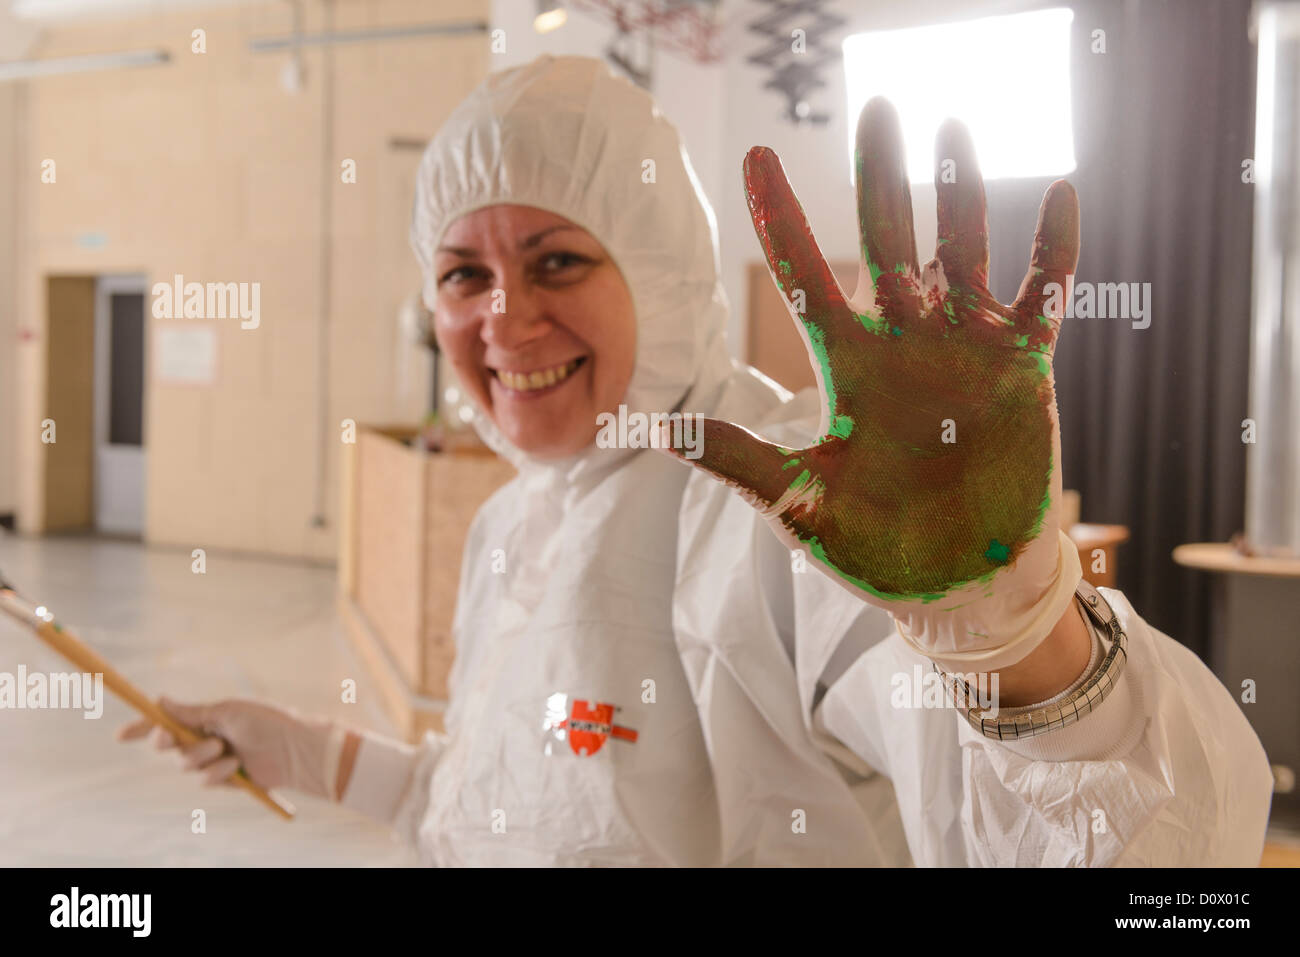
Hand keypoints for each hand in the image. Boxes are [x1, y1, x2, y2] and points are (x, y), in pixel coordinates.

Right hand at [117, 696, 341, 798]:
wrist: (294, 750)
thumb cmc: (265, 722)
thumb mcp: (225, 712)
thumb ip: (190, 713)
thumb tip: (159, 700)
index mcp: (204, 717)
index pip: (165, 722)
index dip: (142, 729)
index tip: (120, 736)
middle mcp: (205, 738)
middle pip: (167, 745)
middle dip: (168, 742)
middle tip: (173, 738)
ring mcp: (213, 760)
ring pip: (185, 764)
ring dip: (201, 756)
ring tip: (227, 749)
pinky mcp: (223, 779)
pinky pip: (204, 780)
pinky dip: (218, 773)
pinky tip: (237, 767)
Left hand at [668, 98, 1081, 667]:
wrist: (954, 582)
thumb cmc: (874, 544)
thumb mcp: (798, 502)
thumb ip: (738, 459)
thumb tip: (658, 431)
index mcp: (847, 366)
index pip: (804, 275)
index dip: (779, 216)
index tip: (754, 156)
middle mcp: (903, 343)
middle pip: (887, 239)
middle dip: (880, 176)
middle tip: (875, 107)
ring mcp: (965, 349)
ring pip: (962, 250)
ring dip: (961, 192)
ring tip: (954, 126)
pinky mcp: (1023, 368)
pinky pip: (1042, 296)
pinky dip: (1052, 249)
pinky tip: (1058, 191)